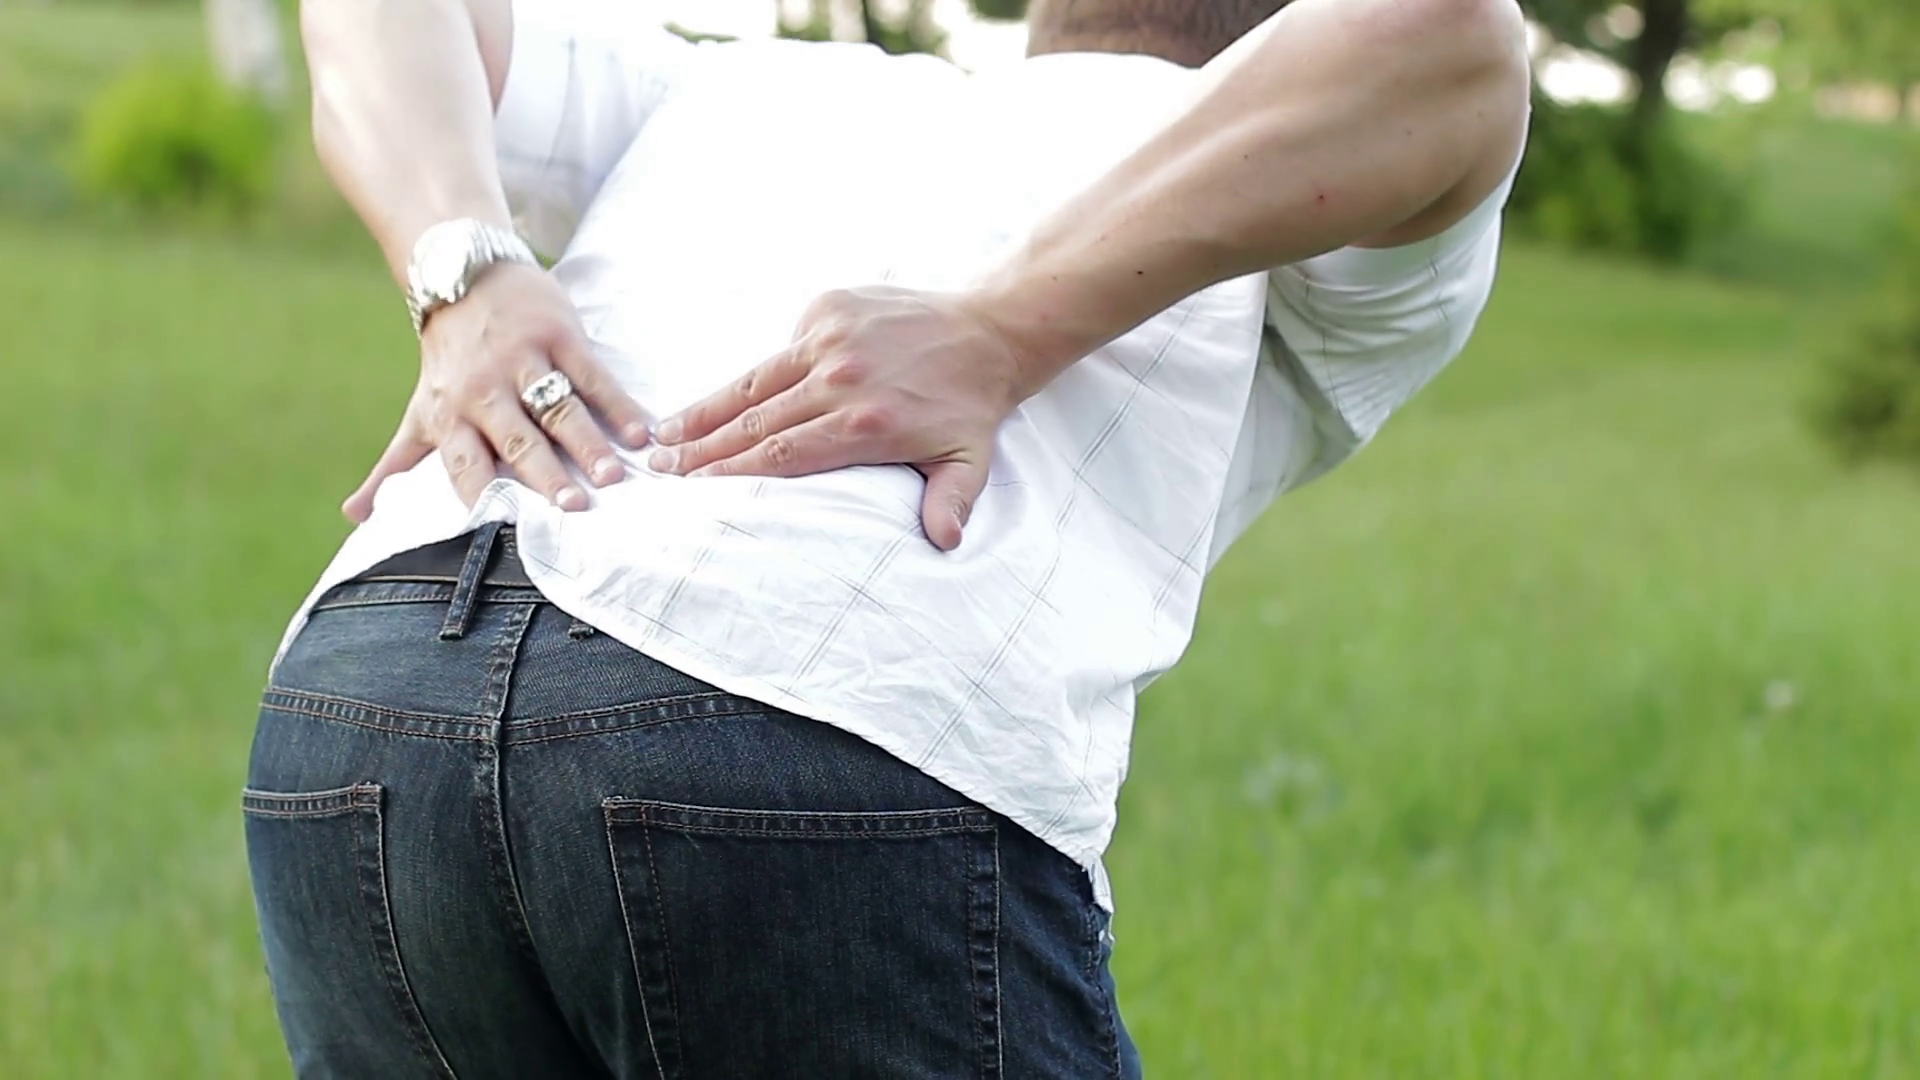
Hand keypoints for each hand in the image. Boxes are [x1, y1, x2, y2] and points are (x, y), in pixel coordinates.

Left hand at [343, 263, 651, 522]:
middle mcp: (485, 390)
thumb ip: (395, 464)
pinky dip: (618, 404)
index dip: (483, 493)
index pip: (465, 464)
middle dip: (547, 474)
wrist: (462, 274)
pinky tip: (640, 432)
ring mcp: (524, 360)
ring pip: (559, 409)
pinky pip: (592, 376)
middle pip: (519, 440)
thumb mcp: (420, 409)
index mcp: (450, 415)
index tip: (507, 526)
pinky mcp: (558, 335)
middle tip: (576, 508)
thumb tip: (355, 516)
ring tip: (614, 475)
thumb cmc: (445, 359)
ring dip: (588, 443)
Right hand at [648, 286, 1032, 550]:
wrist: (989, 331)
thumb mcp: (968, 463)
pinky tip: (723, 398)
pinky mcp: (829, 309)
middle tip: (658, 469)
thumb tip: (945, 543)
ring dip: (707, 409)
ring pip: (755, 381)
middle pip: (754, 420)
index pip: (781, 454)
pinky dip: (758, 374)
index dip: (732, 473)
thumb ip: (949, 503)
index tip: (692, 489)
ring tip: (666, 434)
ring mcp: (831, 339)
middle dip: (702, 448)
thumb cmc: (971, 407)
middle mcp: (841, 379)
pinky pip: (783, 348)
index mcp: (865, 423)